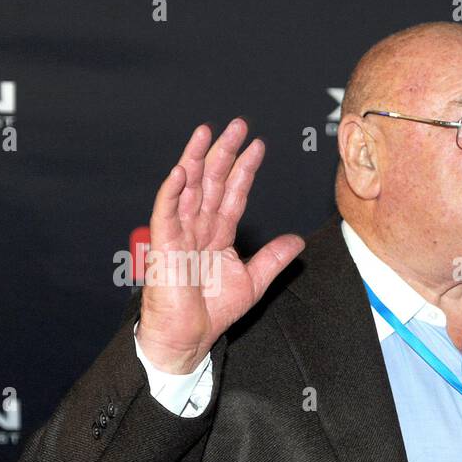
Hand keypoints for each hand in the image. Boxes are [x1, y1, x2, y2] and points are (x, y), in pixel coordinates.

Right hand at [137, 119, 304, 372]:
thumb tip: (297, 240)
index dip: (245, 169)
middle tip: (237, 125)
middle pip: (212, 182)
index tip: (258, 146)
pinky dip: (173, 190)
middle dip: (224, 153)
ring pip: (188, 188)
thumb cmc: (212, 311)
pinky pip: (166, 212)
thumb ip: (273, 258)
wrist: (189, 336)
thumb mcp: (254, 281)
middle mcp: (198, 227)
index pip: (233, 193)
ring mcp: (179, 233)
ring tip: (207, 132)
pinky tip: (183, 169)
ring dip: (197, 159)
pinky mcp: (164, 244)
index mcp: (218, 233)